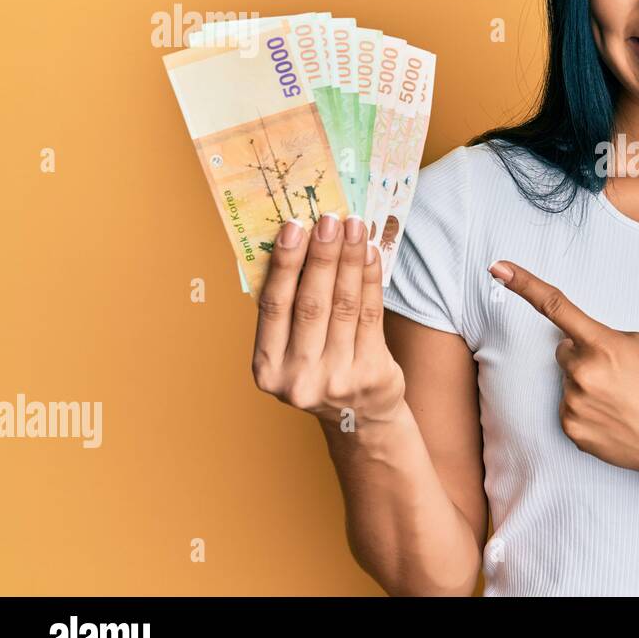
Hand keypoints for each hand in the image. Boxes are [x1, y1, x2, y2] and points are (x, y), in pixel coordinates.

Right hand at [251, 213, 406, 428]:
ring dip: (350, 260)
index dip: (284, 264)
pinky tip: (371, 254)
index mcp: (267, 368)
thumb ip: (290, 310)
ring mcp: (336, 379)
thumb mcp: (293, 351)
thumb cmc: (322, 369)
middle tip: (329, 219)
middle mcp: (299, 377)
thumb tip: (300, 242)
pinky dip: (370, 280)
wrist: (361, 418)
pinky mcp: (371, 374)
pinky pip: (371, 315)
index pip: (273, 307)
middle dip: (321, 255)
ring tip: (353, 228)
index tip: (294, 227)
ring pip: (344, 305)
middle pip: (311, 303)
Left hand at [488, 260, 638, 480]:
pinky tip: (610, 418)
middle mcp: (582, 371)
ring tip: (619, 401)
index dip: (524, 284)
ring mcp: (573, 402)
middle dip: (583, 357)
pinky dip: (584, 410)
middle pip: (564, 350)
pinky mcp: (569, 428)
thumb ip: (603, 338)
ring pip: (567, 380)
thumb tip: (579, 346)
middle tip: (616, 376)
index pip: (556, 306)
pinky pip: (567, 407)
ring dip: (586, 385)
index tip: (497, 268)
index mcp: (602, 344)